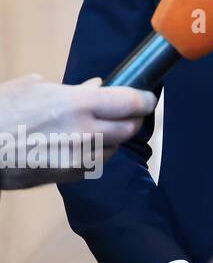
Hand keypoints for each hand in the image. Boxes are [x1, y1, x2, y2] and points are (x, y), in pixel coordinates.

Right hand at [0, 75, 155, 188]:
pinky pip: (95, 165)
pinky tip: (85, 146)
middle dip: (134, 120)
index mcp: (78, 104)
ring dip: (115, 139)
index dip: (145, 100)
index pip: (131, 102)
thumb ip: (73, 89)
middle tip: (130, 114)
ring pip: (115, 149)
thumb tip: (97, 86)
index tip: (148, 98)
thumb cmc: (1, 111)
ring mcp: (77, 157)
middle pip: (130, 128)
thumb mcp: (34, 88)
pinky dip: (97, 155)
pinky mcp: (67, 176)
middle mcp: (84, 132)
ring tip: (104, 129)